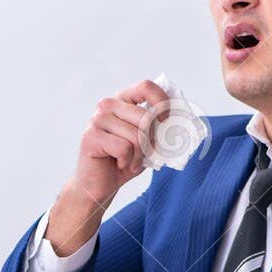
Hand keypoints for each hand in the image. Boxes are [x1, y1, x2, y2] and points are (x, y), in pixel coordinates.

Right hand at [45, 80, 171, 256]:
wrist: (98, 185)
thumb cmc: (123, 161)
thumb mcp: (146, 142)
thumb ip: (157, 128)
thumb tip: (179, 123)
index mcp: (122, 100)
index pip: (146, 87)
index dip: (162, 102)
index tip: (166, 120)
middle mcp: (107, 105)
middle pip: (146, 117)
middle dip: (152, 141)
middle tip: (145, 153)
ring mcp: (97, 120)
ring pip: (136, 135)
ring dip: (139, 155)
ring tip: (130, 162)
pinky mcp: (91, 137)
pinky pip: (124, 148)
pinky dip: (127, 162)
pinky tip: (119, 164)